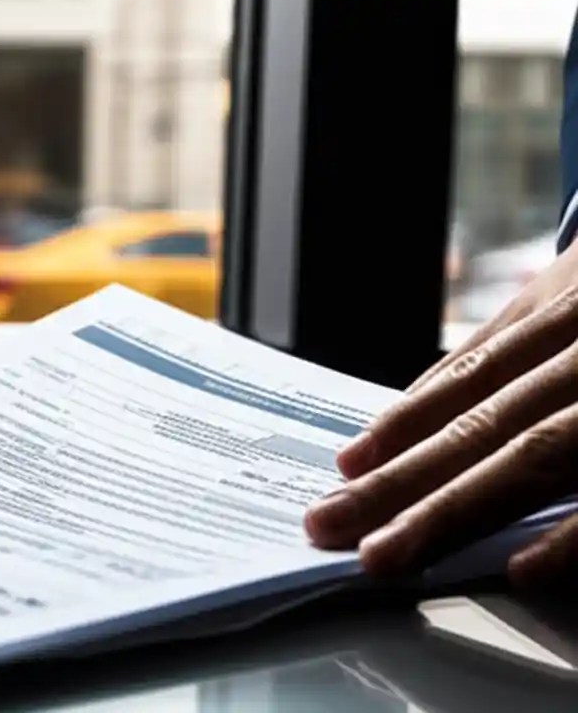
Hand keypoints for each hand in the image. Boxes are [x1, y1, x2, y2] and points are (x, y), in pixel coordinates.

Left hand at [304, 242, 577, 586]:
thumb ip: (506, 342)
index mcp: (572, 311)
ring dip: (458, 510)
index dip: (403, 425)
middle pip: (489, 424)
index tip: (342, 472)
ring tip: (388, 554)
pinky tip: (522, 570)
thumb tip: (411, 403)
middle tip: (326, 528)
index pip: (471, 378)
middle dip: (403, 483)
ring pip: (542, 454)